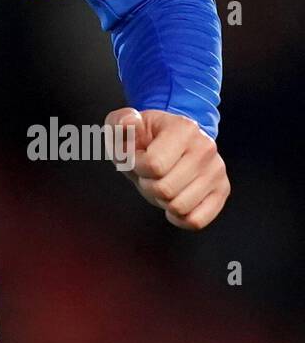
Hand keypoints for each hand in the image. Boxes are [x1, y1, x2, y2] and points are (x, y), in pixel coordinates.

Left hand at [104, 107, 229, 230]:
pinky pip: (196, 221)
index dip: (136, 167)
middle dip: (148, 185)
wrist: (165, 145)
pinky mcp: (222, 190)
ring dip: (163, 201)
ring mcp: (216, 170)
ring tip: (163, 183)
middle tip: (150, 174)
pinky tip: (173, 202)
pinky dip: (179, 218)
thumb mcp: (122, 125)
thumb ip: (120, 122)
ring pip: (180, 207)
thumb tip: (130, 122)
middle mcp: (205, 148)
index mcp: (183, 128)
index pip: (154, 165)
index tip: (137, 158)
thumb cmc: (141, 139)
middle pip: (165, 189)